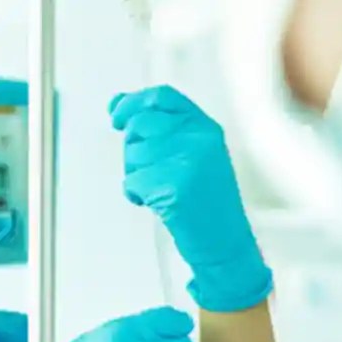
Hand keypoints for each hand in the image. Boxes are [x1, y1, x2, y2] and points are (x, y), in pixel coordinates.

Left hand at [110, 85, 272, 311]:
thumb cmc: (206, 202)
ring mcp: (188, 162)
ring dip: (136, 176)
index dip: (133, 102)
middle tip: (152, 173)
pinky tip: (157, 204)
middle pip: (140, 125)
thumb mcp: (193, 155)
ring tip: (161, 191)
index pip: (162, 97)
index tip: (117, 116)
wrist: (225, 244)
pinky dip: (136, 196)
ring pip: (132, 155)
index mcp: (206, 128)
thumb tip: (115, 103)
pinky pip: (132, 182)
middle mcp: (199, 139)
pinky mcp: (174, 187)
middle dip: (133, 150)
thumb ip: (160, 128)